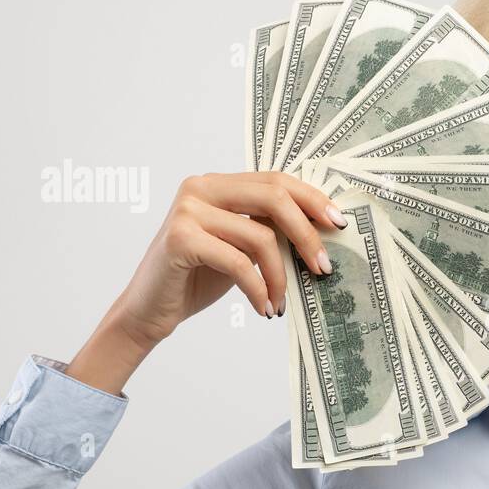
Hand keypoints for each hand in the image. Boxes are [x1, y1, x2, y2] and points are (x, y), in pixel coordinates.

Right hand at [119, 170, 343, 342]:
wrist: (149, 308)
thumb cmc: (198, 277)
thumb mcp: (240, 247)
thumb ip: (268, 228)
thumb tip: (322, 229)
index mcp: (218, 183)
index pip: (276, 180)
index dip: (312, 200)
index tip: (339, 225)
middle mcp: (201, 187)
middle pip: (274, 198)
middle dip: (307, 235)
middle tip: (324, 268)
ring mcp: (188, 210)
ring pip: (260, 236)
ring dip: (280, 277)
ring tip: (280, 302)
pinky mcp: (180, 238)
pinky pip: (238, 263)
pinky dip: (258, 289)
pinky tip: (263, 308)